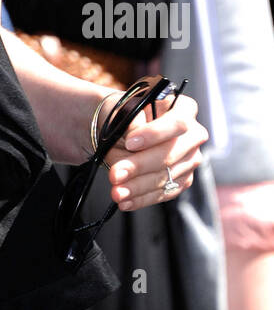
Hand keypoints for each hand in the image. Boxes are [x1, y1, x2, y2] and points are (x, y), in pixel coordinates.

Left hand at [97, 90, 207, 212]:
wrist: (121, 130)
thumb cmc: (124, 114)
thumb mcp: (124, 109)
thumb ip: (131, 122)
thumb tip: (134, 137)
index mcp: (184, 109)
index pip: (178, 122)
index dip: (154, 134)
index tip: (130, 142)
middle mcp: (193, 135)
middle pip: (170, 154)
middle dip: (140, 166)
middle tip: (115, 174)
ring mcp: (190, 160)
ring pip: (165, 177)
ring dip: (138, 187)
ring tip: (116, 191)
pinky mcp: (183, 180)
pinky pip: (164, 193)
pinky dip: (142, 198)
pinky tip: (126, 200)